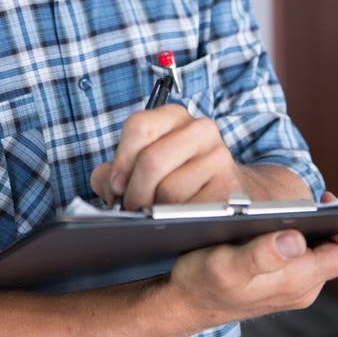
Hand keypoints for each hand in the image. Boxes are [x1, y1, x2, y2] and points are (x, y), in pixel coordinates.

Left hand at [91, 105, 243, 209]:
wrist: (224, 189)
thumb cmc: (176, 175)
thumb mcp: (144, 161)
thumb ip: (114, 171)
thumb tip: (108, 186)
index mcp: (174, 116)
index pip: (138, 126)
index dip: (121, 161)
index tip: (116, 185)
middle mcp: (200, 129)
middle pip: (152, 160)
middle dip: (134, 192)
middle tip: (131, 208)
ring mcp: (219, 156)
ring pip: (170, 190)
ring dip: (155, 210)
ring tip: (154, 213)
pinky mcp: (229, 187)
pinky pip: (191, 210)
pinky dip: (178, 220)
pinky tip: (177, 219)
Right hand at [159, 192, 337, 331]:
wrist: (184, 303)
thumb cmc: (202, 281)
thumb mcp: (226, 264)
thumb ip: (262, 254)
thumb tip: (296, 238)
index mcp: (296, 281)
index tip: (325, 199)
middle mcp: (300, 287)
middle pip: (333, 250)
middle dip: (325, 222)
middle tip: (304, 197)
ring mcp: (290, 287)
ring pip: (316, 253)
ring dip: (307, 229)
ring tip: (285, 208)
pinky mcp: (278, 283)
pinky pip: (299, 257)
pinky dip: (291, 237)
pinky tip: (269, 225)